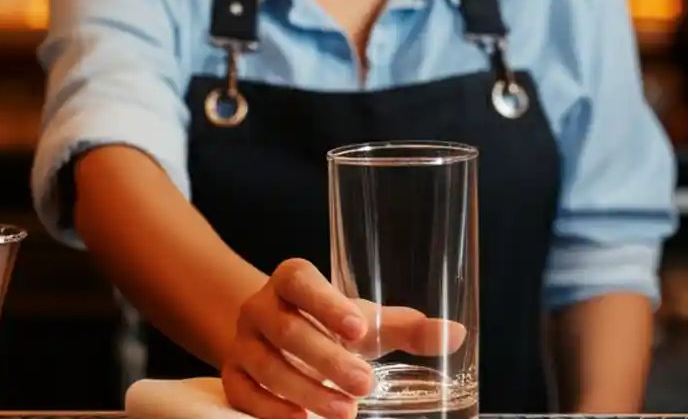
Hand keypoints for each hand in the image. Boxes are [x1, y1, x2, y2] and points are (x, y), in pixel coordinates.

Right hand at [221, 258, 467, 418]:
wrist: (272, 335)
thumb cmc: (327, 324)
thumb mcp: (363, 320)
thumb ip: (406, 328)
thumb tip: (454, 335)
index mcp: (292, 281)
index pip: (300, 282)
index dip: (326, 304)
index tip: (360, 329)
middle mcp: (261, 307)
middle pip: (287, 330)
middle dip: (326, 359)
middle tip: (364, 384)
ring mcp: (243, 341)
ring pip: (265, 365)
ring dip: (305, 391)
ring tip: (346, 413)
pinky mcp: (232, 373)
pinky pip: (243, 391)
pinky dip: (269, 409)